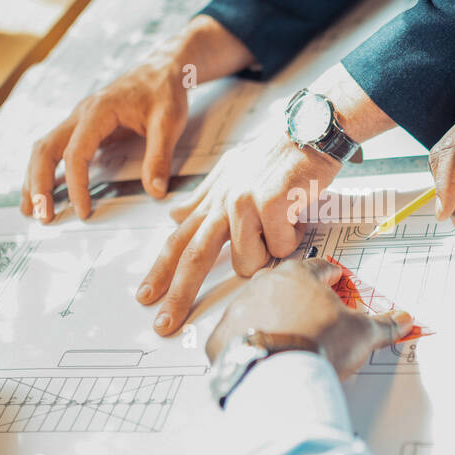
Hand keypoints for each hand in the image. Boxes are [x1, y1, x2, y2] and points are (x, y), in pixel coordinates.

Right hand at [20, 15, 251, 220]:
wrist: (162, 68)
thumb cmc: (164, 91)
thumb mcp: (168, 122)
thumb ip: (159, 156)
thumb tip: (155, 191)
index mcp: (98, 110)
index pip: (75, 152)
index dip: (76, 184)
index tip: (82, 210)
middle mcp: (81, 114)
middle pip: (45, 149)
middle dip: (38, 183)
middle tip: (40, 215)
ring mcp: (78, 120)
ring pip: (44, 148)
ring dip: (34, 178)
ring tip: (30, 209)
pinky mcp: (83, 127)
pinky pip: (55, 148)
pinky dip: (44, 170)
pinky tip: (43, 190)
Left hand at [137, 131, 340, 335]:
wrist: (309, 131)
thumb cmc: (275, 156)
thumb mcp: (231, 172)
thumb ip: (202, 198)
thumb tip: (173, 214)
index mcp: (212, 201)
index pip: (178, 241)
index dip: (159, 271)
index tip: (145, 297)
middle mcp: (223, 203)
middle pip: (194, 257)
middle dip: (177, 295)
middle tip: (164, 324)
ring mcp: (246, 201)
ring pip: (246, 261)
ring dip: (267, 254)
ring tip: (279, 229)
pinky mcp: (272, 202)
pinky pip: (280, 247)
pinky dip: (291, 240)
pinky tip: (295, 217)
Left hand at [206, 258, 413, 378]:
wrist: (277, 374)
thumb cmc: (318, 345)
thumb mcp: (361, 333)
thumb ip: (384, 324)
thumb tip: (405, 319)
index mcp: (297, 276)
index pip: (318, 266)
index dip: (330, 274)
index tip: (336, 278)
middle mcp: (263, 286)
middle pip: (283, 284)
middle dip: (297, 295)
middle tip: (310, 310)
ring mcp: (239, 311)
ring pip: (255, 308)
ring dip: (268, 318)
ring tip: (284, 336)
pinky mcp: (221, 339)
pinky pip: (233, 337)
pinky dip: (245, 344)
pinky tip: (259, 356)